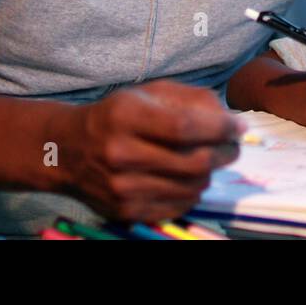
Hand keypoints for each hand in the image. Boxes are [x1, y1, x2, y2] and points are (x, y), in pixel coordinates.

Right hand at [56, 80, 244, 222]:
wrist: (66, 150)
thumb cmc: (117, 115)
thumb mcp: (149, 93)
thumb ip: (192, 100)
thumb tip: (231, 121)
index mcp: (126, 116)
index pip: (185, 127)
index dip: (220, 129)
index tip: (239, 127)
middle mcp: (121, 153)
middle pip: (193, 161)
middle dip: (224, 154)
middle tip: (232, 147)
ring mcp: (122, 188)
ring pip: (191, 187)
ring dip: (209, 174)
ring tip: (207, 160)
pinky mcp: (125, 211)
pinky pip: (178, 206)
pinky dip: (192, 192)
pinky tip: (186, 178)